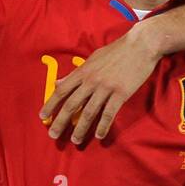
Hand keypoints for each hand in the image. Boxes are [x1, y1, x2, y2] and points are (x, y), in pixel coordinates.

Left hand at [39, 25, 162, 143]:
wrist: (141, 45)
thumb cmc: (117, 51)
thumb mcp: (92, 59)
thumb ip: (76, 73)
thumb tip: (59, 82)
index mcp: (83, 71)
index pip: (61, 91)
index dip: (50, 105)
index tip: (43, 117)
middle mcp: (91, 81)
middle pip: (71, 105)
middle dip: (60, 122)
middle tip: (53, 135)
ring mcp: (106, 87)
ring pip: (88, 112)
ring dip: (80, 129)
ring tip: (75, 140)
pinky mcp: (121, 93)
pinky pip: (109, 113)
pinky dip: (103, 126)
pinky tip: (98, 136)